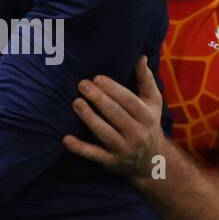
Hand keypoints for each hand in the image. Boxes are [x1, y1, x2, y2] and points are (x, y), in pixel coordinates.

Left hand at [62, 55, 164, 178]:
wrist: (151, 161)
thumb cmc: (148, 123)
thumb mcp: (152, 102)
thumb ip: (146, 79)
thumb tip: (140, 57)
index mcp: (147, 117)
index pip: (129, 101)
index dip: (113, 89)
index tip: (97, 78)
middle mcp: (137, 134)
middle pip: (116, 115)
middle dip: (98, 99)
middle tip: (82, 85)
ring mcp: (124, 150)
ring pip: (105, 133)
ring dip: (89, 118)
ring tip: (76, 102)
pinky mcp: (111, 162)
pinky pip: (94, 155)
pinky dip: (79, 148)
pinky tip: (66, 139)